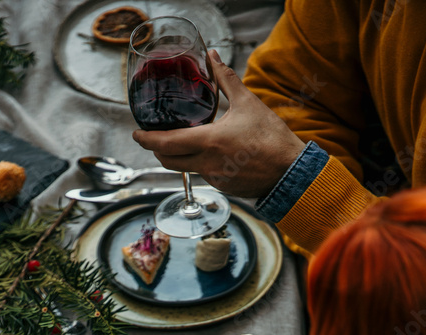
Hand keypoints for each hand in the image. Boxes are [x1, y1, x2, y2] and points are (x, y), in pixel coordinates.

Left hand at [132, 51, 305, 198]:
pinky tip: (210, 154)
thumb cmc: (271, 138)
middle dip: (157, 150)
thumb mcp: (247, 103)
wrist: (289, 172)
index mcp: (208, 142)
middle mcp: (206, 164)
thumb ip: (225, 80)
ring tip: (181, 142)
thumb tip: (213, 56)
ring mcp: (214, 178)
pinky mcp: (223, 187)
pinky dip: (200, 163)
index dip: (147, 140)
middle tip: (152, 139)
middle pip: (169, 161)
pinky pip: (204, 174)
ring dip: (180, 156)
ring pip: (186, 168)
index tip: (136, 134)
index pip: (166, 144)